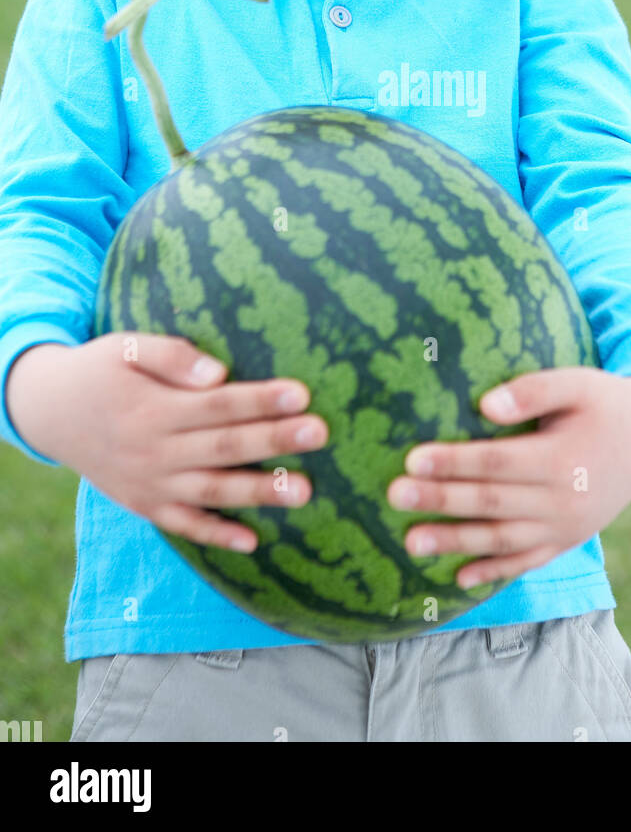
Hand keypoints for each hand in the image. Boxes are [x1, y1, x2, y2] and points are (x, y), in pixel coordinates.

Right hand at [8, 333, 326, 552]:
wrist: (51, 411)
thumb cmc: (102, 369)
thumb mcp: (127, 347)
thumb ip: (172, 356)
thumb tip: (218, 373)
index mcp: (154, 409)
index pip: (218, 404)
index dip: (260, 400)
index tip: (302, 394)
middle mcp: (154, 451)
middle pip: (224, 447)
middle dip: (274, 441)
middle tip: (321, 433)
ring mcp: (150, 484)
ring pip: (212, 491)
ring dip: (259, 492)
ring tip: (305, 490)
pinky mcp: (145, 504)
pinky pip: (184, 525)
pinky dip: (216, 535)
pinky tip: (253, 540)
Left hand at [387, 367, 630, 588]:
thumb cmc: (605, 401)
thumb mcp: (578, 382)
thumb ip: (533, 389)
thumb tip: (483, 404)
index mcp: (562, 459)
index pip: (496, 463)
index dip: (454, 462)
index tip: (412, 459)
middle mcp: (563, 501)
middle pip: (491, 503)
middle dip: (440, 502)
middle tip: (393, 496)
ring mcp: (566, 527)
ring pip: (502, 540)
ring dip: (455, 542)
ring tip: (410, 542)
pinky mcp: (568, 540)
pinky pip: (526, 562)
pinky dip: (494, 571)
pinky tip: (460, 577)